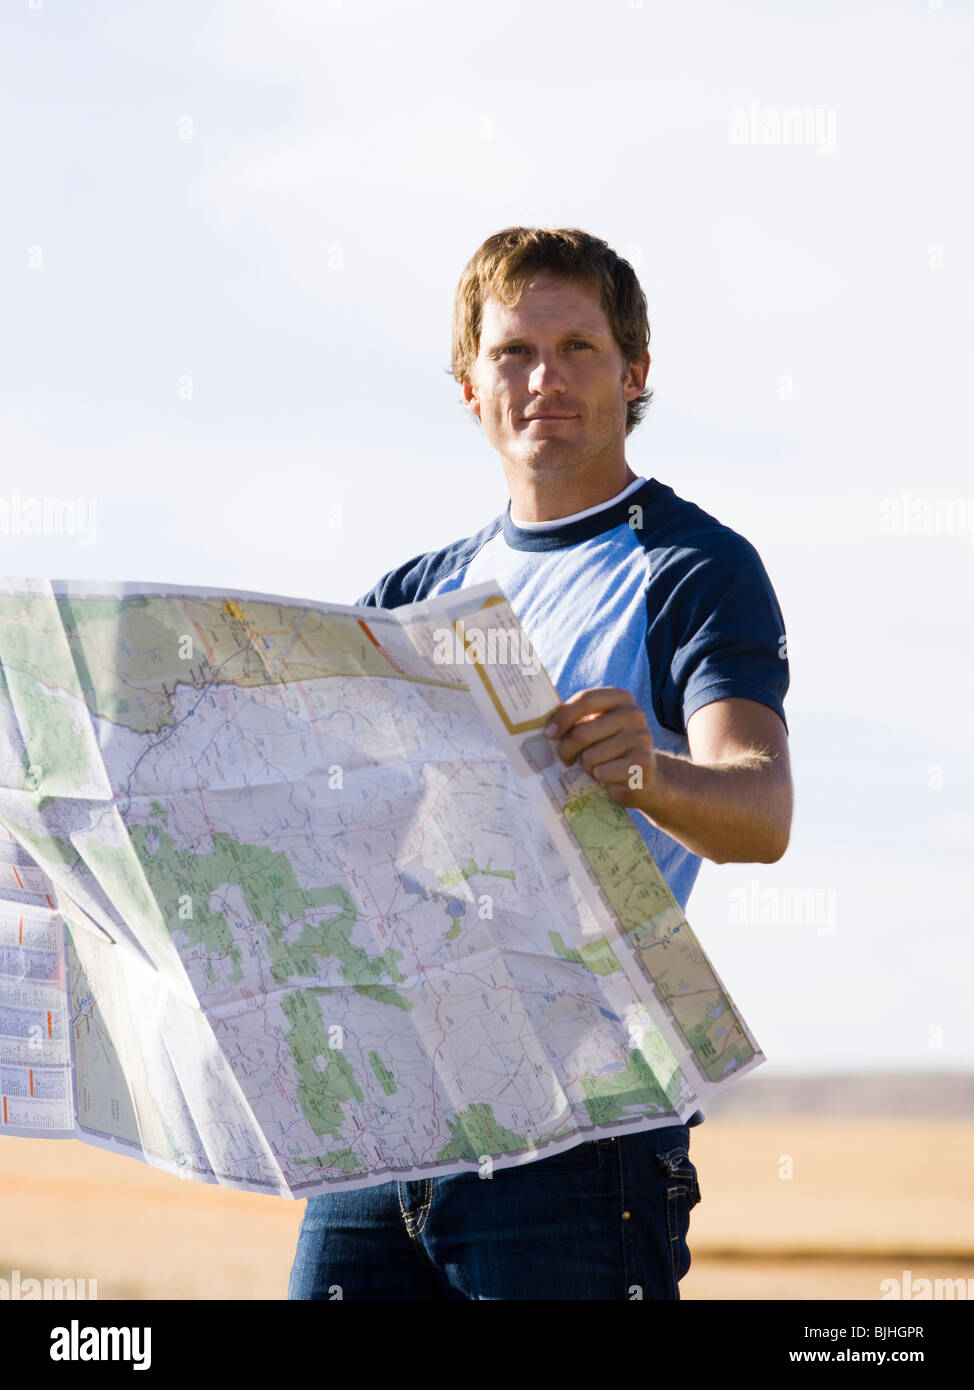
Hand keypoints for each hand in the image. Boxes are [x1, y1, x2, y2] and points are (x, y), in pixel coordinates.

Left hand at [543, 687, 657, 812]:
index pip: (585, 699)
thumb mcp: (595, 727)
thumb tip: (546, 726)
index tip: (549, 734)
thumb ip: (576, 719)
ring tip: (598, 767)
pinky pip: (601, 773)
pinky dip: (600, 778)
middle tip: (567, 759)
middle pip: (582, 732)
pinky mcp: (641, 764)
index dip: (562, 717)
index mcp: (621, 698)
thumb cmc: (610, 749)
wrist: (645, 777)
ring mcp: (641, 738)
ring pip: (590, 756)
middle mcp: (634, 714)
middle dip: (567, 750)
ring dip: (587, 767)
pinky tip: (611, 777)